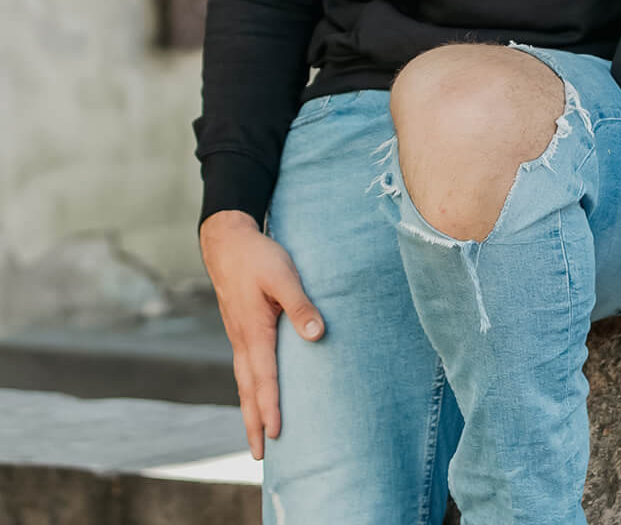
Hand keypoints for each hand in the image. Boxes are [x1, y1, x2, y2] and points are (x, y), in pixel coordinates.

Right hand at [200, 210, 323, 459]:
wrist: (227, 242)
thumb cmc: (258, 257)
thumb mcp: (284, 275)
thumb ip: (301, 304)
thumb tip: (317, 335)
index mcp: (254, 332)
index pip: (264, 378)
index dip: (271, 407)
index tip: (277, 434)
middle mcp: (243, 341)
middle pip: (248, 390)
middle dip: (254, 422)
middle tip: (259, 455)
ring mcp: (239, 336)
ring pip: (244, 381)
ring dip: (250, 409)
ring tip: (257, 435)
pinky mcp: (241, 329)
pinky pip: (245, 368)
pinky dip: (249, 388)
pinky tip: (256, 393)